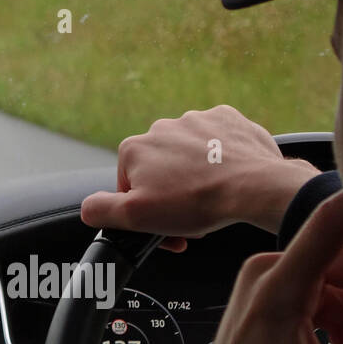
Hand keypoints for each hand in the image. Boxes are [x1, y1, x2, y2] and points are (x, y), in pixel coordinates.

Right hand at [81, 105, 318, 249]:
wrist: (255, 186)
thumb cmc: (196, 202)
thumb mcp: (137, 217)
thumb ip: (100, 211)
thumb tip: (87, 208)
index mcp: (135, 147)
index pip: (130, 185)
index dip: (146, 209)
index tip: (166, 225)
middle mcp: (162, 126)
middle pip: (160, 168)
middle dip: (172, 192)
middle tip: (191, 216)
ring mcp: (197, 119)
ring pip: (190, 154)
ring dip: (197, 174)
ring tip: (214, 197)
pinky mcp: (229, 118)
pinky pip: (219, 140)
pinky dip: (222, 157)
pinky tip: (229, 175)